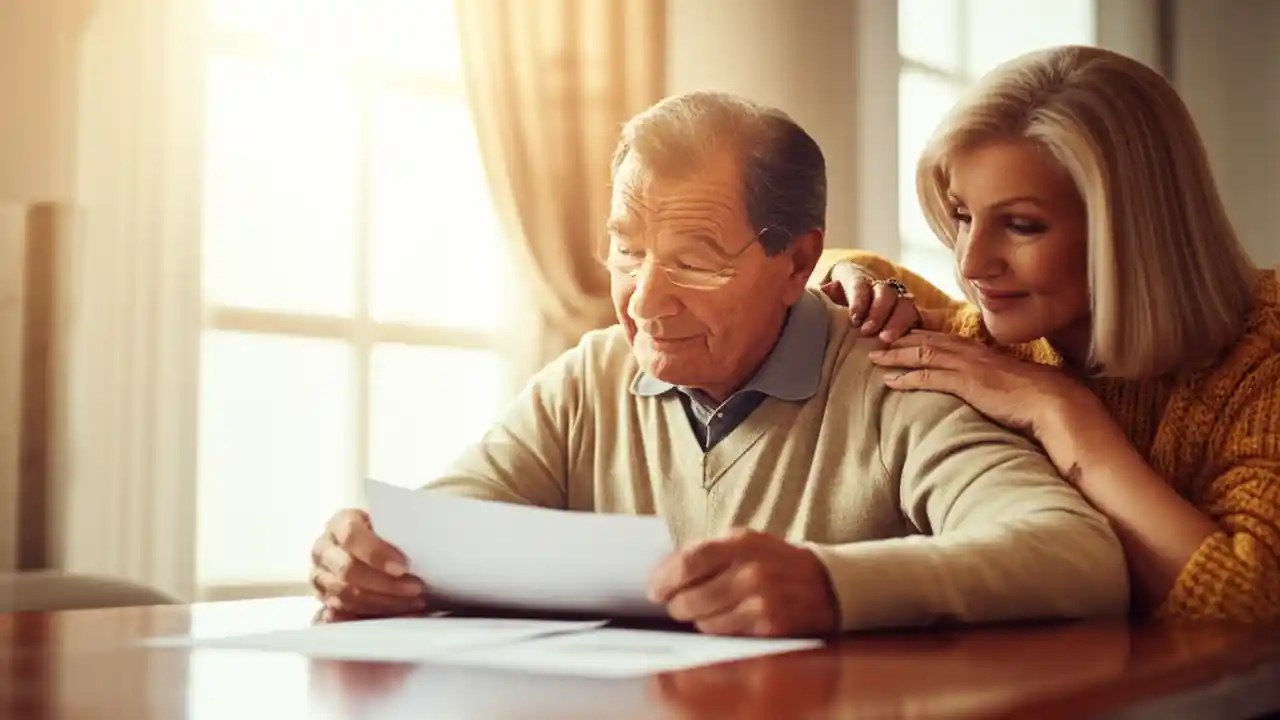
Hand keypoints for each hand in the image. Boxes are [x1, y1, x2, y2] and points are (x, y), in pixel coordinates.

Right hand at [311, 509, 429, 619]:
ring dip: (383, 603)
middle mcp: (323, 550)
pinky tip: (395, 616)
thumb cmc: (385, 534)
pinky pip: (341, 617)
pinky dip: (369, 618)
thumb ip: (401, 528)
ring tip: (414, 603)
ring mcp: (320, 578)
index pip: (351, 536)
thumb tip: (431, 537)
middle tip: (416, 588)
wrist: (368, 549)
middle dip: (386, 584)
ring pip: (346, 597)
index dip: (376, 553)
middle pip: (348, 571)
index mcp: (339, 523)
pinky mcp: (324, 601)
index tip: (403, 566)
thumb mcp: (391, 522)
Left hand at [648, 529, 837, 637]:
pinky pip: (726, 635)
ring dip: (697, 620)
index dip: (665, 580)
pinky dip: (718, 631)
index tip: (655, 591)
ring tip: (704, 612)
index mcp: (740, 544)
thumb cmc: (775, 561)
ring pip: (705, 622)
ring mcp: (761, 602)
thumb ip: (708, 552)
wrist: (826, 583)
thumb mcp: (745, 542)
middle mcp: (751, 572)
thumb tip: (664, 572)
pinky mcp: (769, 627)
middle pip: (691, 597)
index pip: (689, 562)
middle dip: (676, 606)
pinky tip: (725, 621)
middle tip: (675, 606)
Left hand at [820, 262, 925, 342]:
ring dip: (896, 320)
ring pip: (904, 303)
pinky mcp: (909, 316)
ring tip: (886, 338)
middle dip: (878, 311)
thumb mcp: (824, 303)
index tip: (853, 319)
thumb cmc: (834, 310)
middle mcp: (878, 287)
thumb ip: (822, 298)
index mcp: (855, 278)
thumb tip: (822, 295)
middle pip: (885, 292)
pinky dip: (912, 327)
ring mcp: (896, 300)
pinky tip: (905, 341)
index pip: (859, 282)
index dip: (858, 299)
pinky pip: (917, 317)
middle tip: (867, 331)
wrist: (850, 319)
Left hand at [869, 330, 1091, 436]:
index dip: (922, 335)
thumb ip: (1000, 382)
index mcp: (985, 353)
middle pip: (929, 340)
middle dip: (901, 338)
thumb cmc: (1043, 398)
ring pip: (923, 354)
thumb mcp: (1016, 384)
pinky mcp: (968, 383)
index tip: (902, 335)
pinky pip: (929, 377)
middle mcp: (974, 354)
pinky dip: (906, 378)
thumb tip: (995, 390)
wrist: (1057, 404)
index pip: (947, 338)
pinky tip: (889, 381)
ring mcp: (970, 367)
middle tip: (877, 338)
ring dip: (896, 355)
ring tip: (874, 356)